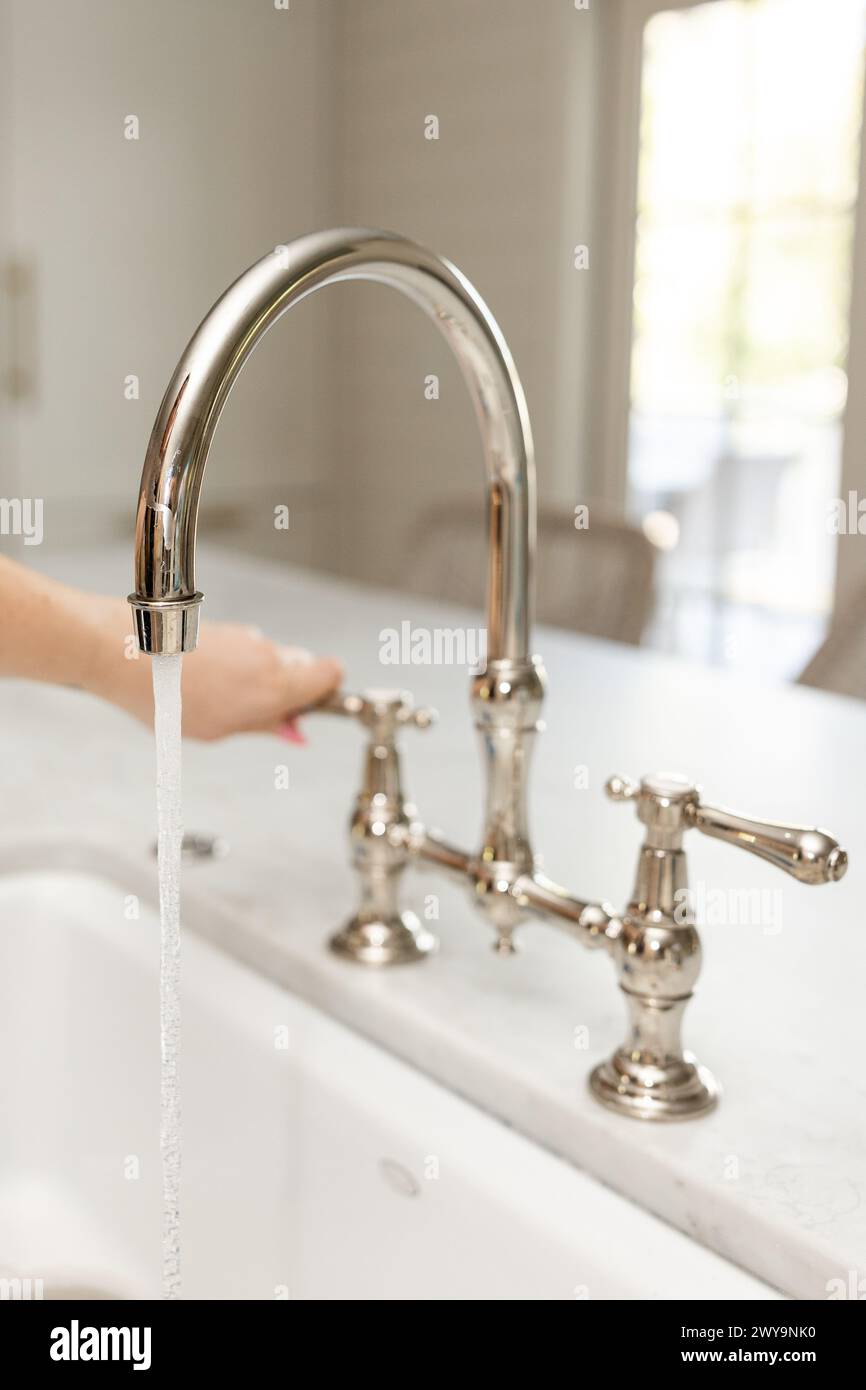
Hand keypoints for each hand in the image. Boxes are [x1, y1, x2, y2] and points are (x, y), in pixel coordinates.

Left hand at [85, 596, 342, 740]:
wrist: (130, 655)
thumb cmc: (169, 698)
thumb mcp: (221, 729)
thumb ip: (265, 726)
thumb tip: (295, 732)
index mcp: (276, 686)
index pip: (331, 674)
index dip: (326, 691)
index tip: (307, 710)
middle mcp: (269, 655)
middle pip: (302, 668)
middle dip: (287, 689)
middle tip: (255, 713)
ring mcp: (248, 638)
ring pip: (271, 659)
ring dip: (257, 678)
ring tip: (219, 698)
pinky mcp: (228, 628)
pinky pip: (247, 650)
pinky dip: (236, 665)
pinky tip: (204, 681)